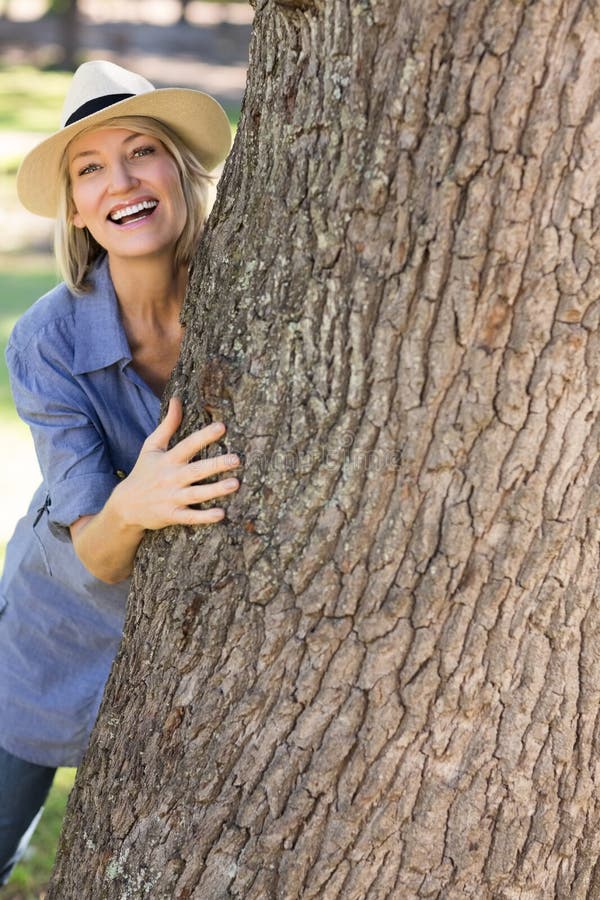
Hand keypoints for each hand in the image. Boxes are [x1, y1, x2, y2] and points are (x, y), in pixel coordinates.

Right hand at [114, 396, 239, 529]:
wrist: (126, 505)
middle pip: (196, 470)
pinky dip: (204, 517)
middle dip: (216, 465)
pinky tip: (221, 514)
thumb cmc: (144, 472)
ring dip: (216, 490)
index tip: (222, 427)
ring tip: (235, 484)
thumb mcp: (151, 446)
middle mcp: (171, 478)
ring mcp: (172, 498)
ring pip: (197, 494)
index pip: (188, 445)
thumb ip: (168, 425)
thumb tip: (177, 399)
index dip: (204, 436)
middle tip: (236, 459)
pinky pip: (190, 517)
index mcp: (168, 459)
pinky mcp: (172, 515)